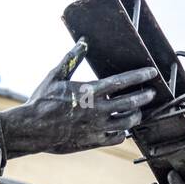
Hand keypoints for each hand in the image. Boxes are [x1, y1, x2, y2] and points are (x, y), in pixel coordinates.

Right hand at [0, 38, 157, 157]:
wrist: (32, 129)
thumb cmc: (42, 101)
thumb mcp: (55, 76)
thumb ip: (72, 58)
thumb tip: (83, 42)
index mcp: (90, 91)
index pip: (123, 81)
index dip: (140, 76)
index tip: (152, 73)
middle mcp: (97, 110)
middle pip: (131, 103)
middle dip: (144, 97)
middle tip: (151, 93)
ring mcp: (96, 128)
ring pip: (127, 122)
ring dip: (136, 115)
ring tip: (139, 111)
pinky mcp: (93, 141)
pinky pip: (117, 138)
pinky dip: (124, 132)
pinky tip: (124, 128)